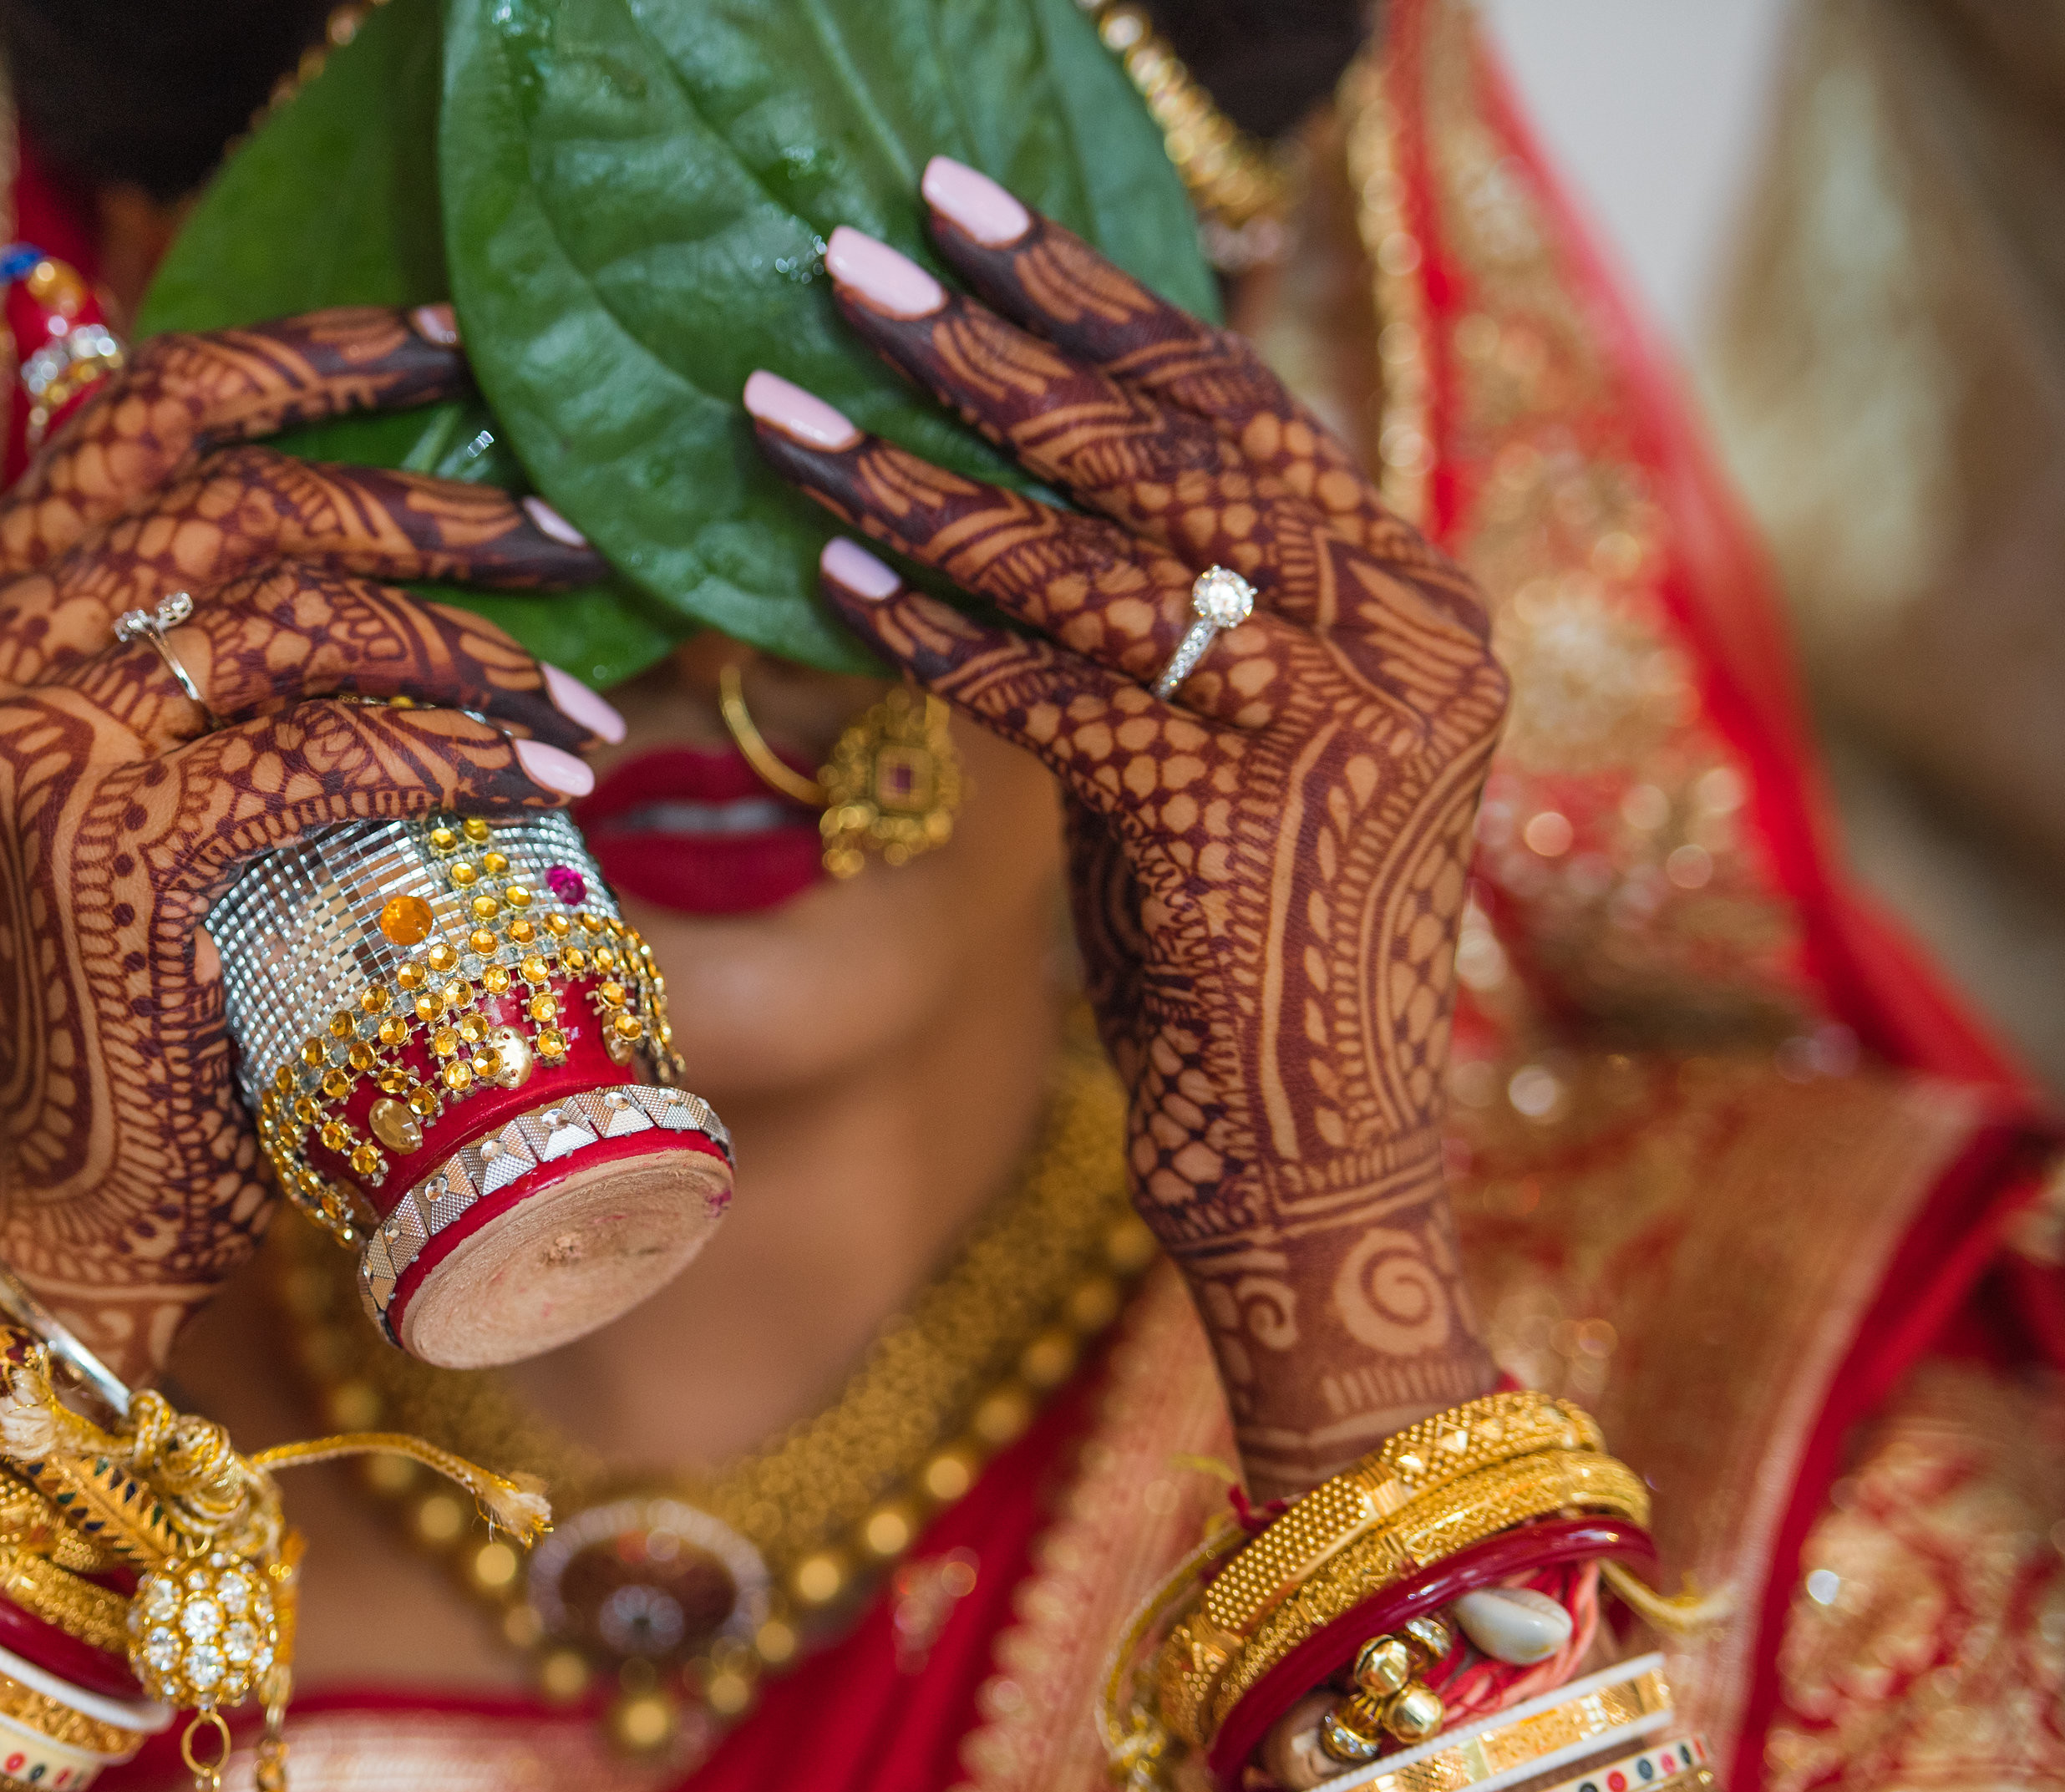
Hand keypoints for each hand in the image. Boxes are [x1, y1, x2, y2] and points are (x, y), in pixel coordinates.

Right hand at [0, 307, 617, 1382]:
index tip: (444, 342)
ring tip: (581, 694)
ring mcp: (42, 740)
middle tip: (569, 541)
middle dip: (432, 504)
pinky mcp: (121, 842)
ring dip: (470, 640)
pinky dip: (462, 749)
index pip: (141, 409)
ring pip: (298, 610)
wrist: (76, 1204)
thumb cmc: (139, 992)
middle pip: (242, 496)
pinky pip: (334, 745)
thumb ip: (192, 653)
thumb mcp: (132, 782)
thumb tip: (389, 529)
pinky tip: (548, 777)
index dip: (304, 355)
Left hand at [746, 161, 1506, 1490]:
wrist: (1320, 1167)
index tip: (970, 213)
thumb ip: (1170, 624)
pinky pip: (1060, 693)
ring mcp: (1342, 729)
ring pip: (1099, 562)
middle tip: (854, 262)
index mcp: (1419, 600)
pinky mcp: (1246, 824)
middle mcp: (1410, 640)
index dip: (1097, 300)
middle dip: (998, 346)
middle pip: (1176, 446)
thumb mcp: (1227, 755)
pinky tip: (828, 578)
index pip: (1242, 405)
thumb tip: (1021, 481)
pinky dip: (939, 633)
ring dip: (922, 481)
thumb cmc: (1250, 960)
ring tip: (783, 412)